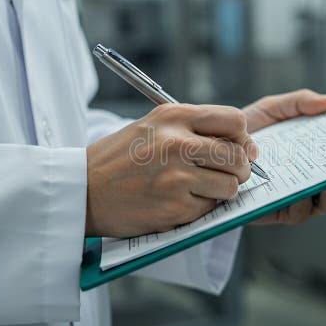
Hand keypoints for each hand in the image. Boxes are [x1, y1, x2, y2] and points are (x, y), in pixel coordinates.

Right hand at [85, 104, 258, 237]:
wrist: (81, 190)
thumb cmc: (119, 158)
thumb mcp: (153, 126)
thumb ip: (194, 129)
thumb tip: (243, 144)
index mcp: (174, 116)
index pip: (235, 120)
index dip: (243, 138)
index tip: (240, 149)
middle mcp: (177, 143)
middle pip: (238, 156)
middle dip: (239, 169)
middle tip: (227, 174)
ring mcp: (177, 176)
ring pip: (230, 185)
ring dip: (222, 191)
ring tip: (200, 189)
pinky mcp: (175, 206)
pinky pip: (209, 208)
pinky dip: (200, 208)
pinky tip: (179, 201)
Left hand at [243, 89, 325, 225]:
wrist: (207, 147)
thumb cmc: (245, 131)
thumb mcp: (274, 109)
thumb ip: (301, 102)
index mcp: (317, 158)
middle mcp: (312, 181)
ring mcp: (296, 198)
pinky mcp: (275, 211)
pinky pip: (298, 213)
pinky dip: (305, 203)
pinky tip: (305, 191)